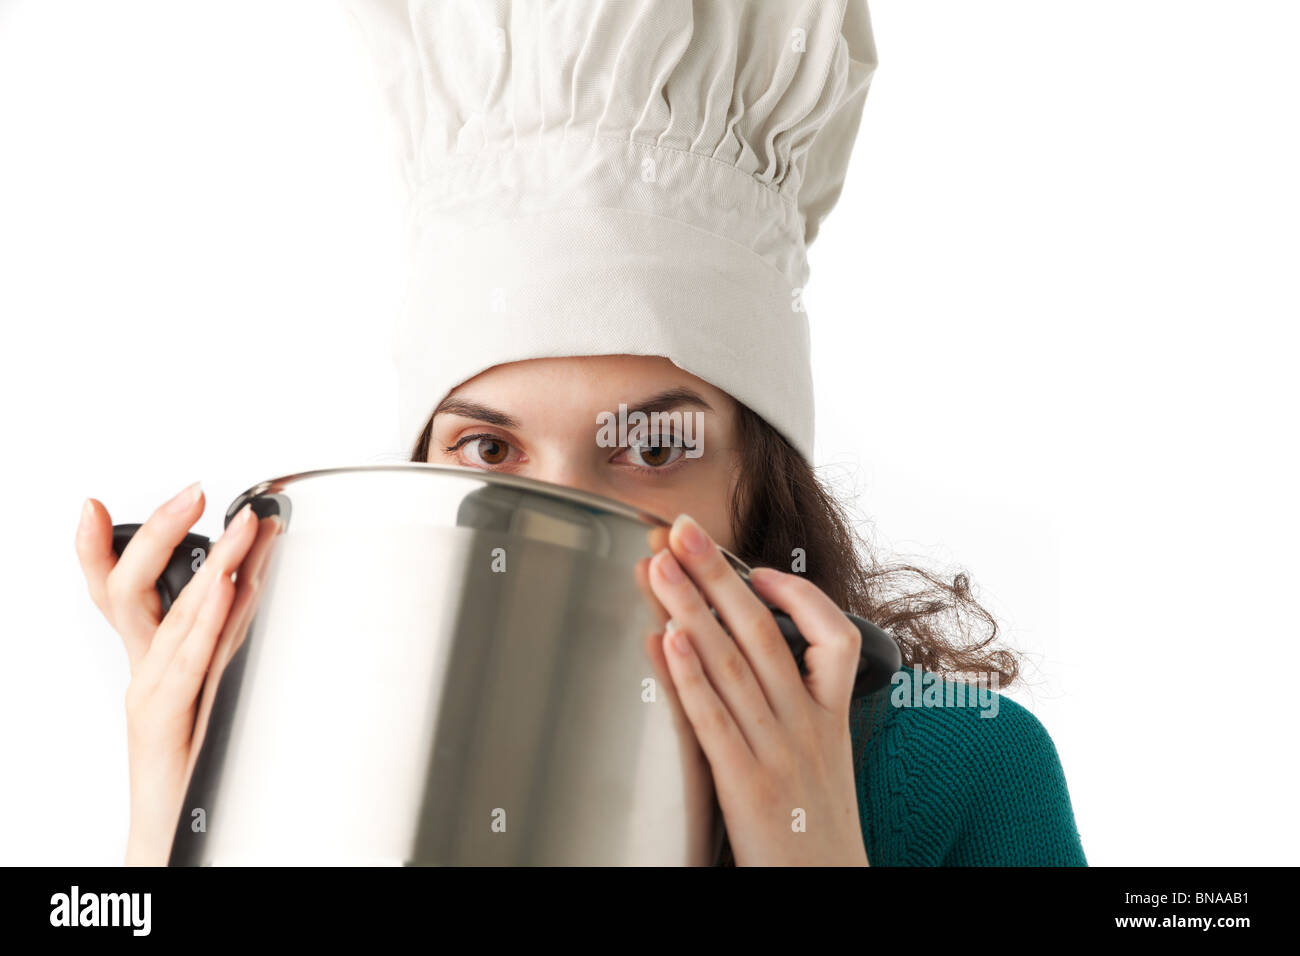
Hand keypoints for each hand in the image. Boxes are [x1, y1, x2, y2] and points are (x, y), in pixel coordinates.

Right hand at [74, 482, 274, 864]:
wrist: (174, 841)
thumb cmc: (195, 763)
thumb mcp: (210, 686)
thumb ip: (221, 640)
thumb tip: (252, 586)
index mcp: (150, 655)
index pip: (114, 588)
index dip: (95, 547)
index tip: (91, 504)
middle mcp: (143, 668)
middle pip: (127, 588)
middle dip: (159, 532)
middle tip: (193, 492)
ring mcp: (150, 694)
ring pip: (169, 616)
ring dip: (211, 562)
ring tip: (240, 525)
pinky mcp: (166, 722)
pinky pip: (188, 663)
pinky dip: (208, 620)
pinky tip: (227, 589)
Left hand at [640, 514, 868, 866]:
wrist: (827, 891)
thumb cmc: (818, 831)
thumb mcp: (824, 761)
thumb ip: (796, 710)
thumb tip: (752, 661)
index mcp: (830, 718)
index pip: (835, 637)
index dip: (798, 595)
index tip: (759, 569)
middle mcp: (806, 727)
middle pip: (764, 631)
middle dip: (719, 574)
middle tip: (681, 529)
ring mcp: (777, 753)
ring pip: (733, 663)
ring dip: (691, 608)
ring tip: (658, 566)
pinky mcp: (744, 785)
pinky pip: (713, 719)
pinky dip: (688, 675)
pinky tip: (664, 640)